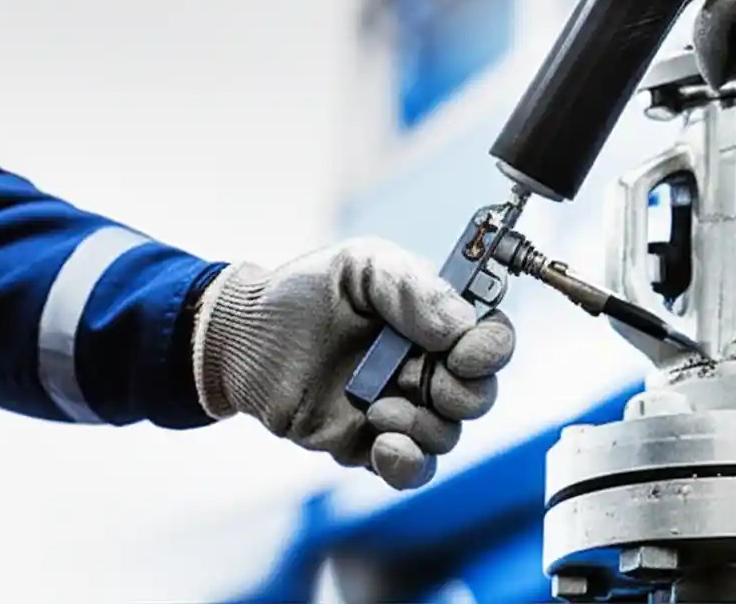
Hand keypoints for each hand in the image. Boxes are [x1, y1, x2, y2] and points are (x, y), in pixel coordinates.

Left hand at [190, 237, 513, 489]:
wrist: (243, 335)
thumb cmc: (305, 292)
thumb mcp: (361, 265)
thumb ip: (414, 287)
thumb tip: (459, 328)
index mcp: (435, 320)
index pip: (492, 338)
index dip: (491, 350)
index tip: (464, 353)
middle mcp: (426, 365)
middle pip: (479, 395)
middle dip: (460, 394)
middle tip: (419, 379)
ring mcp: (400, 408)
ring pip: (447, 435)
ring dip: (422, 426)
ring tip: (377, 407)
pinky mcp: (368, 444)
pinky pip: (411, 470)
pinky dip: (408, 463)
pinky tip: (381, 444)